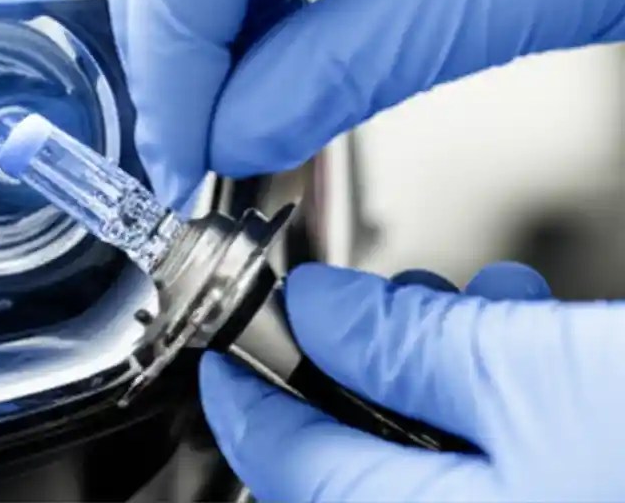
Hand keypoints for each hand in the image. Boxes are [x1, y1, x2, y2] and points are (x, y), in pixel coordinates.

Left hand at [201, 261, 624, 500]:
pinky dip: (498, 387)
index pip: (282, 461)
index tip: (220, 338)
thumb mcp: (527, 374)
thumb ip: (405, 344)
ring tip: (474, 302)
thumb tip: (316, 308)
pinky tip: (531, 331)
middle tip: (368, 297)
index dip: (240, 387)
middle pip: (352, 448)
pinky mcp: (560, 496)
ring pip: (427, 445)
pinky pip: (496, 453)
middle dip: (355, 357)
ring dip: (437, 358)